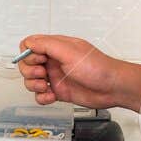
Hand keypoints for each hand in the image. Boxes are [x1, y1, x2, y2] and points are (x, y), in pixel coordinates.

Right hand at [16, 35, 140, 112]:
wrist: (112, 88)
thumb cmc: (97, 68)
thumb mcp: (69, 51)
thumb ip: (46, 45)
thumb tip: (28, 43)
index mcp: (56, 47)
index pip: (30, 46)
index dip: (28, 54)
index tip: (38, 60)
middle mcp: (54, 61)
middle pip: (27, 65)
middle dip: (30, 71)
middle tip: (43, 75)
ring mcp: (56, 76)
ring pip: (32, 81)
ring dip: (34, 85)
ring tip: (46, 87)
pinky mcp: (59, 92)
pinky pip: (41, 95)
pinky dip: (42, 98)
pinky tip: (51, 97)